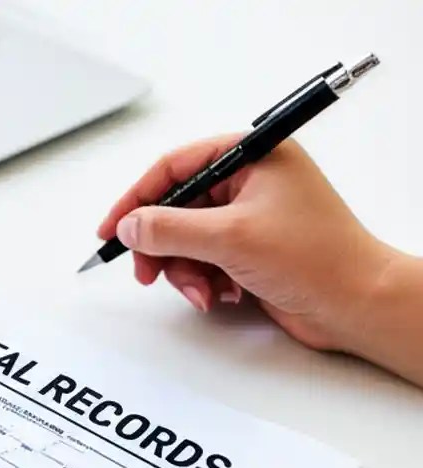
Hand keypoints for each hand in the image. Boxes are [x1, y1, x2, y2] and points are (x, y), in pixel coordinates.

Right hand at [97, 136, 403, 352]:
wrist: (359, 305)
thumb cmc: (317, 259)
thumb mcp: (230, 237)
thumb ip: (169, 229)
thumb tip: (130, 226)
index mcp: (253, 157)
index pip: (175, 166)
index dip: (137, 198)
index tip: (112, 229)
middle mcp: (251, 182)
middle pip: (176, 207)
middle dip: (161, 245)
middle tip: (148, 272)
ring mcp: (251, 218)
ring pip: (187, 239)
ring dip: (185, 270)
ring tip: (202, 291)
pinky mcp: (252, 250)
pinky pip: (205, 260)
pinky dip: (204, 280)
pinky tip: (223, 295)